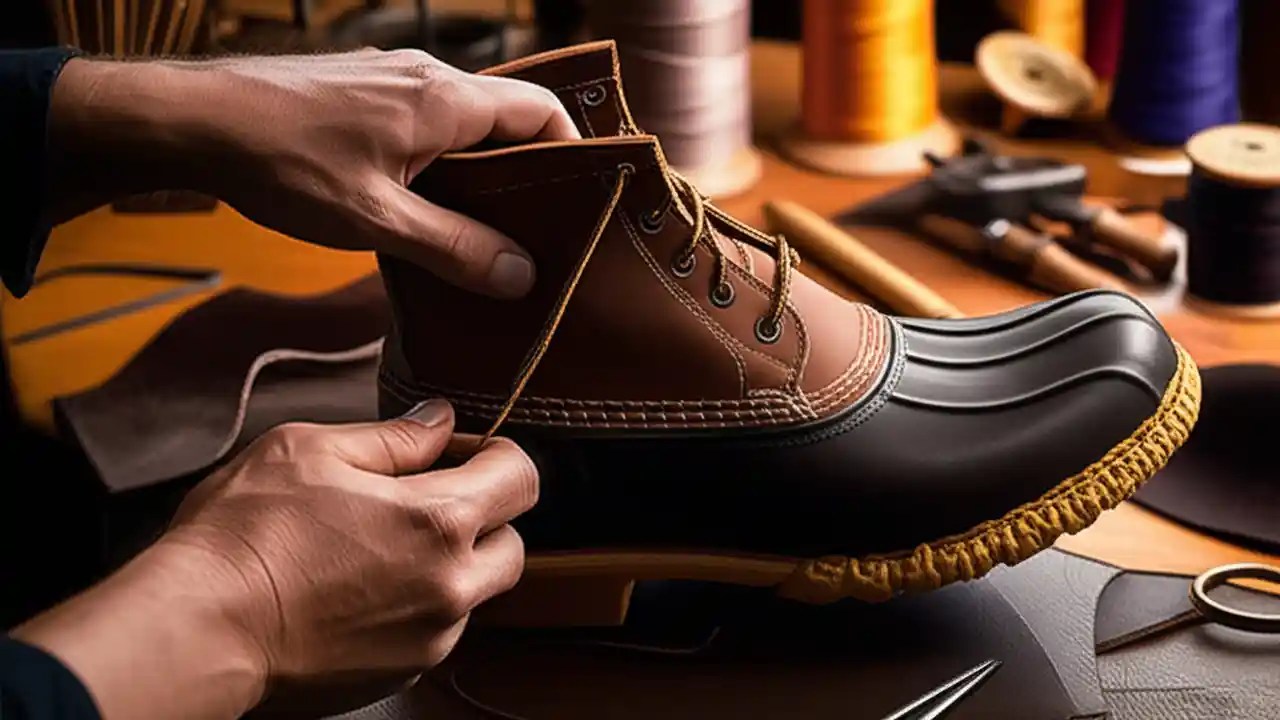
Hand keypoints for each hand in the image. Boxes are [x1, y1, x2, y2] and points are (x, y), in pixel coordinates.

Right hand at [11, 400, 538, 719]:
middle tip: (424, 500)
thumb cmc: (244, 537)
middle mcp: (451, 586)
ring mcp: (432, 637)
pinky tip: (361, 588)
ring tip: (380, 548)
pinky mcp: (404, 672)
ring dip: (450, 565)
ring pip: (476, 591)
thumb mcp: (310, 451)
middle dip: (483, 517)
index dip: (496, 455)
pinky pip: (438, 629)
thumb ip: (393, 437)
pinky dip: (418, 605)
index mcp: (439, 522)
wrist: (200, 630)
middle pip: (513, 543)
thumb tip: (439, 421)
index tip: (459, 452)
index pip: (522, 478)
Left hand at [46, 50, 579, 298]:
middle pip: (508, 118)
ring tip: (476, 232)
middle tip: (531, 235)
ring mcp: (393, 78)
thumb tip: (522, 277)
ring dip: (479, 173)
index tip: (576, 207)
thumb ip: (455, 249)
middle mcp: (427, 76)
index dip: (571, 155)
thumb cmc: (283, 162)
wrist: (193, 121)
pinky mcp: (364, 91)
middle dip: (526, 175)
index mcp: (446, 99)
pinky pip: (427, 122)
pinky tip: (420, 208)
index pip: (542, 111)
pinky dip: (440, 162)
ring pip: (465, 122)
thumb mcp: (377, 220)